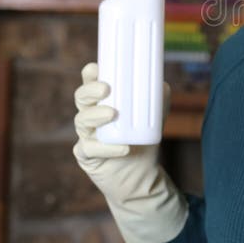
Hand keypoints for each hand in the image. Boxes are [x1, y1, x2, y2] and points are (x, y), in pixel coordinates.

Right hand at [73, 62, 186, 242]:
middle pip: (81, 98)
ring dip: (95, 115)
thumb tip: (162, 84)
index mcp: (103, 101)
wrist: (140, 174)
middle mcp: (90, 115)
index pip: (90, 82)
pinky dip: (106, 148)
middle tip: (105, 88)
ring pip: (81, 121)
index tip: (97, 68)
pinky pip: (90, 149)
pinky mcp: (87, 156)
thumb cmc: (142, 139)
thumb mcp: (154, 116)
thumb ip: (157, 98)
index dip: (90, 73)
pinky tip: (123, 148)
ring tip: (112, 113)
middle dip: (90, 90)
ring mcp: (86, 135)